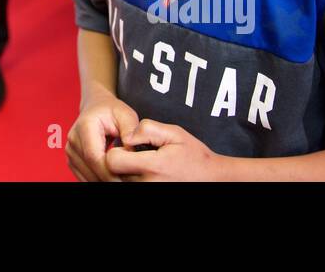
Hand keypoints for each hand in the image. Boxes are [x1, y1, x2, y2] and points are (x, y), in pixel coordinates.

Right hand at [67, 85, 139, 181]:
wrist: (96, 107)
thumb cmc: (111, 111)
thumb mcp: (125, 114)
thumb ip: (131, 130)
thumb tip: (131, 148)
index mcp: (85, 126)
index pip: (94, 157)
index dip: (110, 172)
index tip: (127, 180)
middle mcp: (73, 139)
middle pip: (90, 169)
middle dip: (110, 179)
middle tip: (130, 182)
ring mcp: (70, 150)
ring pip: (87, 177)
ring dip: (105, 181)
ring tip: (124, 179)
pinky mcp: (72, 160)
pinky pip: (84, 178)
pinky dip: (99, 180)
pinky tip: (114, 178)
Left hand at [105, 119, 225, 180]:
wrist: (210, 178)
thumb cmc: (193, 154)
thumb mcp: (174, 133)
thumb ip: (148, 129)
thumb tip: (127, 136)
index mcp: (153, 167)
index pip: (113, 161)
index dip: (117, 150)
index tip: (130, 147)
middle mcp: (148, 184)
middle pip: (115, 172)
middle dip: (122, 161)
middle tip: (139, 156)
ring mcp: (148, 192)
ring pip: (121, 180)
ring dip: (128, 172)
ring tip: (146, 166)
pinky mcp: (148, 196)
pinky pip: (131, 186)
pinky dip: (135, 179)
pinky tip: (148, 174)